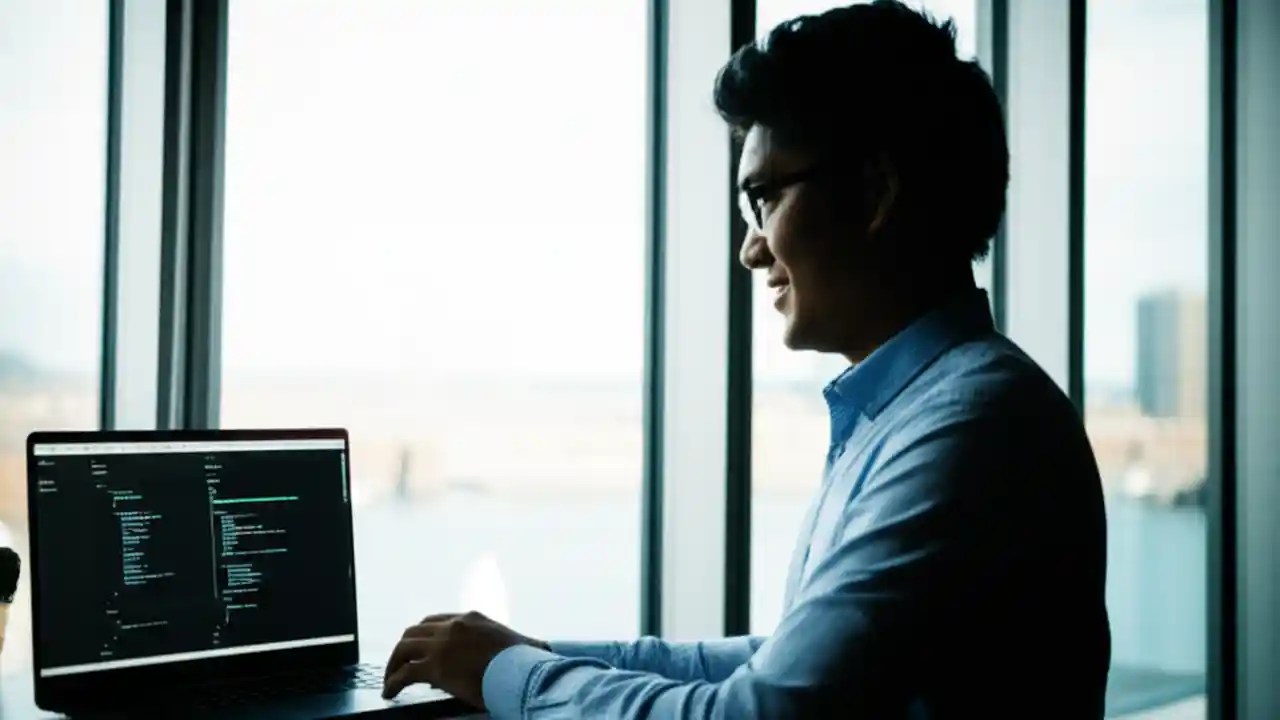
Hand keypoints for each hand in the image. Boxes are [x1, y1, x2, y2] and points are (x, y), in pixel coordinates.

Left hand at [382, 611, 549, 707]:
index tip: (422, 647)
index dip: (426, 635)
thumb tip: (485, 659)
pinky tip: (390, 692)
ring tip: (391, 678)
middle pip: (416, 630)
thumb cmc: (524, 661)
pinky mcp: (435, 667)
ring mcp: (442, 644)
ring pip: (404, 647)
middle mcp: (453, 625)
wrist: (523, 670)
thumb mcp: (507, 643)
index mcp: (471, 618)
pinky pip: (404, 673)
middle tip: (400, 662)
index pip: (438, 621)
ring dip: (394, 662)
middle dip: (405, 646)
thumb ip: (490, 645)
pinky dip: (393, 682)